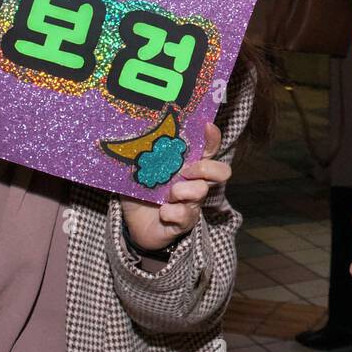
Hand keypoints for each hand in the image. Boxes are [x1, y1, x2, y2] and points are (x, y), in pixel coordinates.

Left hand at [121, 123, 228, 252]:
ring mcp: (192, 203)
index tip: (207, 126)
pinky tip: (162, 212)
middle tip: (185, 171)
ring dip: (181, 190)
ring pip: (201, 191)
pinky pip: (184, 215)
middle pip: (221, 171)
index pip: (207, 149)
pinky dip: (171, 212)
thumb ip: (140, 156)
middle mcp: (195, 183)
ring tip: (166, 195)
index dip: (212, 137)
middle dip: (206, 168)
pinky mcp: (184, 222)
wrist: (134, 224)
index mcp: (187, 166)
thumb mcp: (139, 170)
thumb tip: (130, 137)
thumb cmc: (141, 192)